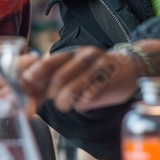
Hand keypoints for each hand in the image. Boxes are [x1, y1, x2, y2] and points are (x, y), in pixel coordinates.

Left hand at [20, 45, 147, 112]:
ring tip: (66, 104)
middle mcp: (85, 57)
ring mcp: (98, 70)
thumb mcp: (76, 66)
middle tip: (55, 98)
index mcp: (73, 53)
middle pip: (59, 79)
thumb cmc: (97, 70)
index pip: (50, 62)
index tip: (27, 84)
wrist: (131, 67)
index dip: (35, 74)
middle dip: (52, 93)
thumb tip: (29, 86)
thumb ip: (54, 75)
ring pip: (71, 90)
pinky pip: (86, 101)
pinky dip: (80, 106)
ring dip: (64, 102)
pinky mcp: (108, 85)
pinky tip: (85, 102)